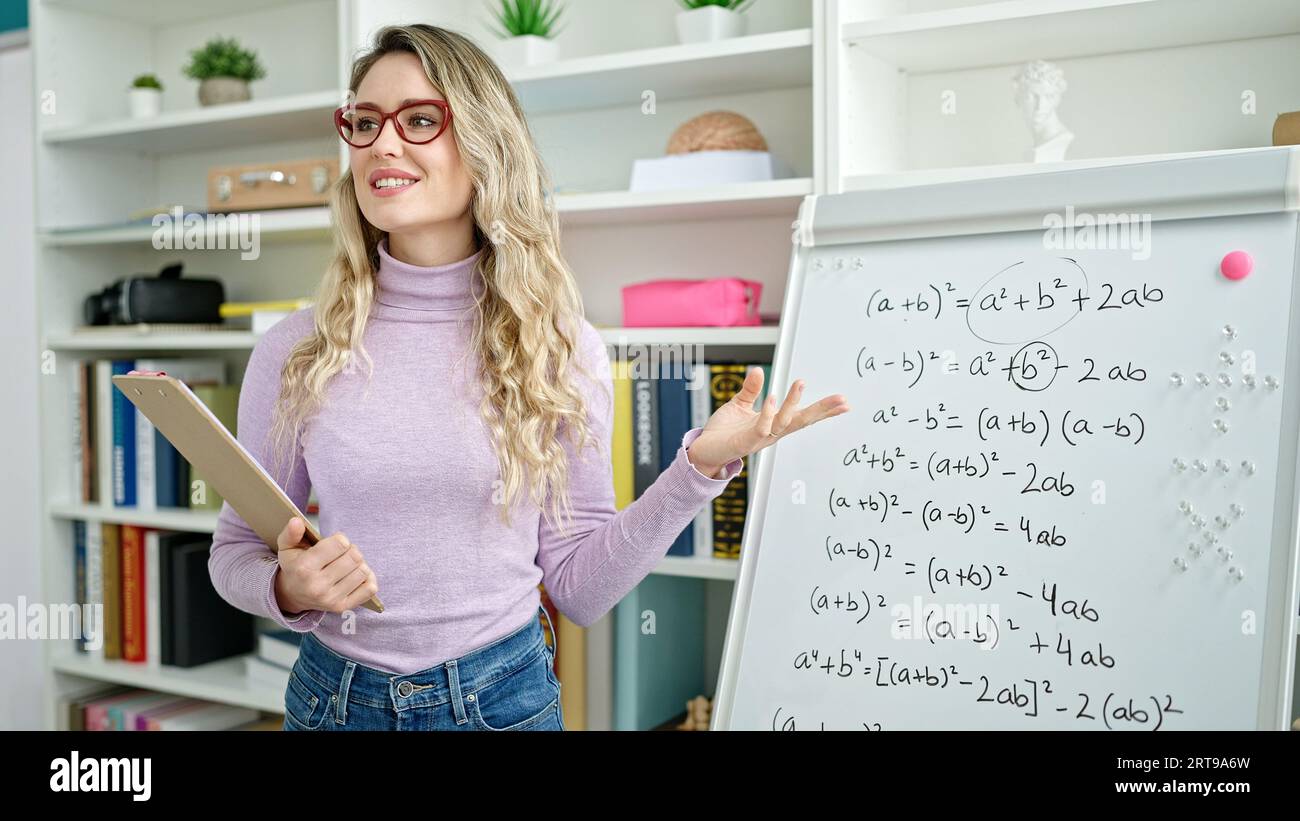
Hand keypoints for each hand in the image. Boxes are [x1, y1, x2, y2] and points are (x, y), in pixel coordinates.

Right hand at [272, 517, 378, 615]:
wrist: (292, 594)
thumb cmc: (295, 565)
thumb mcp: (287, 547)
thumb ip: (291, 533)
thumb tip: (296, 521)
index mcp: (304, 568)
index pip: (340, 544)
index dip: (340, 539)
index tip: (334, 543)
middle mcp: (317, 586)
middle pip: (355, 557)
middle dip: (351, 550)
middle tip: (342, 553)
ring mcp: (331, 599)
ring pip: (363, 571)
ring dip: (359, 564)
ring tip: (347, 564)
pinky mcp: (343, 607)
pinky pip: (370, 589)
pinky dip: (368, 578)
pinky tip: (356, 575)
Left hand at [685, 368, 849, 477]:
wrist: (703, 450)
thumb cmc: (723, 432)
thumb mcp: (740, 404)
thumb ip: (751, 389)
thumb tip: (759, 370)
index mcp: (773, 424)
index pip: (802, 415)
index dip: (822, 409)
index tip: (842, 402)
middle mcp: (771, 433)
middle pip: (802, 421)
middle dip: (822, 410)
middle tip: (841, 400)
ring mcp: (760, 438)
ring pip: (783, 422)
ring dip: (792, 403)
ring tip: (801, 383)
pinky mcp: (746, 441)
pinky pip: (761, 427)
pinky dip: (767, 413)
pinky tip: (771, 398)